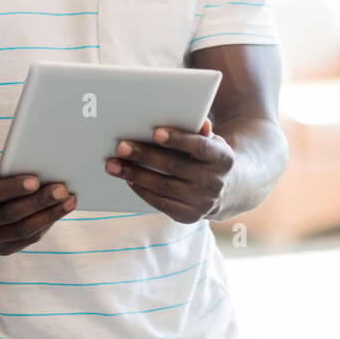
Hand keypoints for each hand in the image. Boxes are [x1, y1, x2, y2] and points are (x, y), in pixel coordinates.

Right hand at [0, 158, 74, 255]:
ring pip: (22, 230)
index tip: (35, 180)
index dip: (12, 188)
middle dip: (39, 201)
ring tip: (70, 201)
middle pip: (10, 214)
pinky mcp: (1, 250)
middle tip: (61, 189)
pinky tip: (59, 212)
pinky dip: (45, 225)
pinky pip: (27, 239)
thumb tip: (8, 169)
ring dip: (49, 215)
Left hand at [104, 118, 235, 223]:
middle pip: (175, 167)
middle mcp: (214, 182)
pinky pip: (161, 203)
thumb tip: (199, 121)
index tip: (156, 132)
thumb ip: (201, 131)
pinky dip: (142, 190)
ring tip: (113, 165)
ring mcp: (202, 202)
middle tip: (121, 147)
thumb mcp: (211, 141)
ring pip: (163, 187)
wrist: (226, 188)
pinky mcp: (189, 217)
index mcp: (223, 159)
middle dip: (145, 155)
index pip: (200, 147)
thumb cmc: (208, 156)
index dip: (178, 140)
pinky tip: (128, 179)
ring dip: (135, 174)